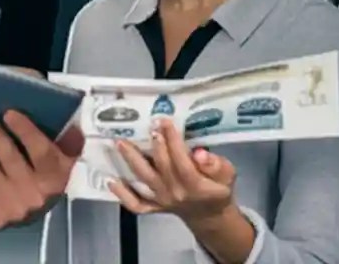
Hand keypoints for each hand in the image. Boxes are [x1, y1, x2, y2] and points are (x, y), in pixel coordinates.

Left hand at [0, 109, 84, 230]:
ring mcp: (10, 207)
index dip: (26, 132)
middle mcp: (35, 195)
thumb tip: (73, 125)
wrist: (23, 212)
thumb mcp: (58, 159)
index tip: (9, 113)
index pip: (42, 153)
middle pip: (9, 157)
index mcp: (55, 177)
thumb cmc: (39, 174)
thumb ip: (66, 142)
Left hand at [108, 118, 236, 225]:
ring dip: (131, 160)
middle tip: (149, 125)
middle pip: (161, 166)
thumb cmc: (217, 190)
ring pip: (144, 180)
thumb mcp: (227, 176)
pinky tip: (111, 180)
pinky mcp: (153, 207)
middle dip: (155, 144)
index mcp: (195, 185)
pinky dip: (122, 194)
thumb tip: (200, 153)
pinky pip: (135, 204)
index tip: (165, 121)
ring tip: (121, 142)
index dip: (173, 141)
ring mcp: (162, 200)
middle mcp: (175, 192)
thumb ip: (217, 166)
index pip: (182, 161)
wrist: (209, 216)